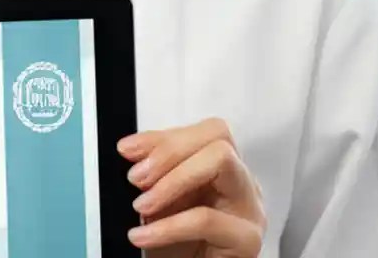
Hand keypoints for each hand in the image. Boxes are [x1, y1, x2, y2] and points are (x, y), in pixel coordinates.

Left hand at [118, 118, 266, 256]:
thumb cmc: (177, 251)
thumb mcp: (161, 204)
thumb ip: (154, 175)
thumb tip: (131, 149)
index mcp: (224, 172)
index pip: (205, 132)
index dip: (164, 136)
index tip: (127, 150)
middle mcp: (243, 183)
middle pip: (218, 137)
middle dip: (170, 151)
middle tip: (136, 178)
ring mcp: (250, 209)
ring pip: (221, 161)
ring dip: (172, 180)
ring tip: (141, 206)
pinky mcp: (247, 240)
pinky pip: (205, 218)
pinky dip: (167, 225)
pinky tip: (142, 236)